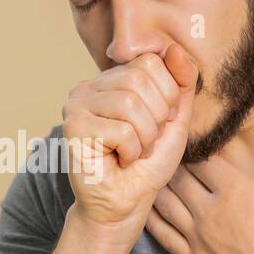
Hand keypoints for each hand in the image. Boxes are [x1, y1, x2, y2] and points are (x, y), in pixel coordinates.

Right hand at [60, 43, 198, 237]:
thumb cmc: (147, 165)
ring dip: (144, 137)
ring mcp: (76, 105)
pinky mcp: (72, 128)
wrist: (124, 205)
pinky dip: (131, 151)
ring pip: (130, 104)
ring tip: (132, 152)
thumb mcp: (175, 118)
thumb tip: (175, 48)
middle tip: (144, 142)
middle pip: (140, 79)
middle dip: (156, 118)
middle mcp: (89, 86)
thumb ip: (181, 83)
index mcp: (111, 79)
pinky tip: (118, 160)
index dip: (167, 95)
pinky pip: (120, 130)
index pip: (151, 61)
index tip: (157, 123)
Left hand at [145, 114, 253, 253]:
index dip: (193, 143)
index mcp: (235, 190)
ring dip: (157, 186)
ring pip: (165, 202)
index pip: (201, 156)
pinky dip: (152, 219)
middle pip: (178, 176)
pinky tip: (145, 209)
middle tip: (163, 151)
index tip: (187, 135)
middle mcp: (210, 210)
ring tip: (151, 174)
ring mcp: (197, 236)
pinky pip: (162, 235)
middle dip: (171, 162)